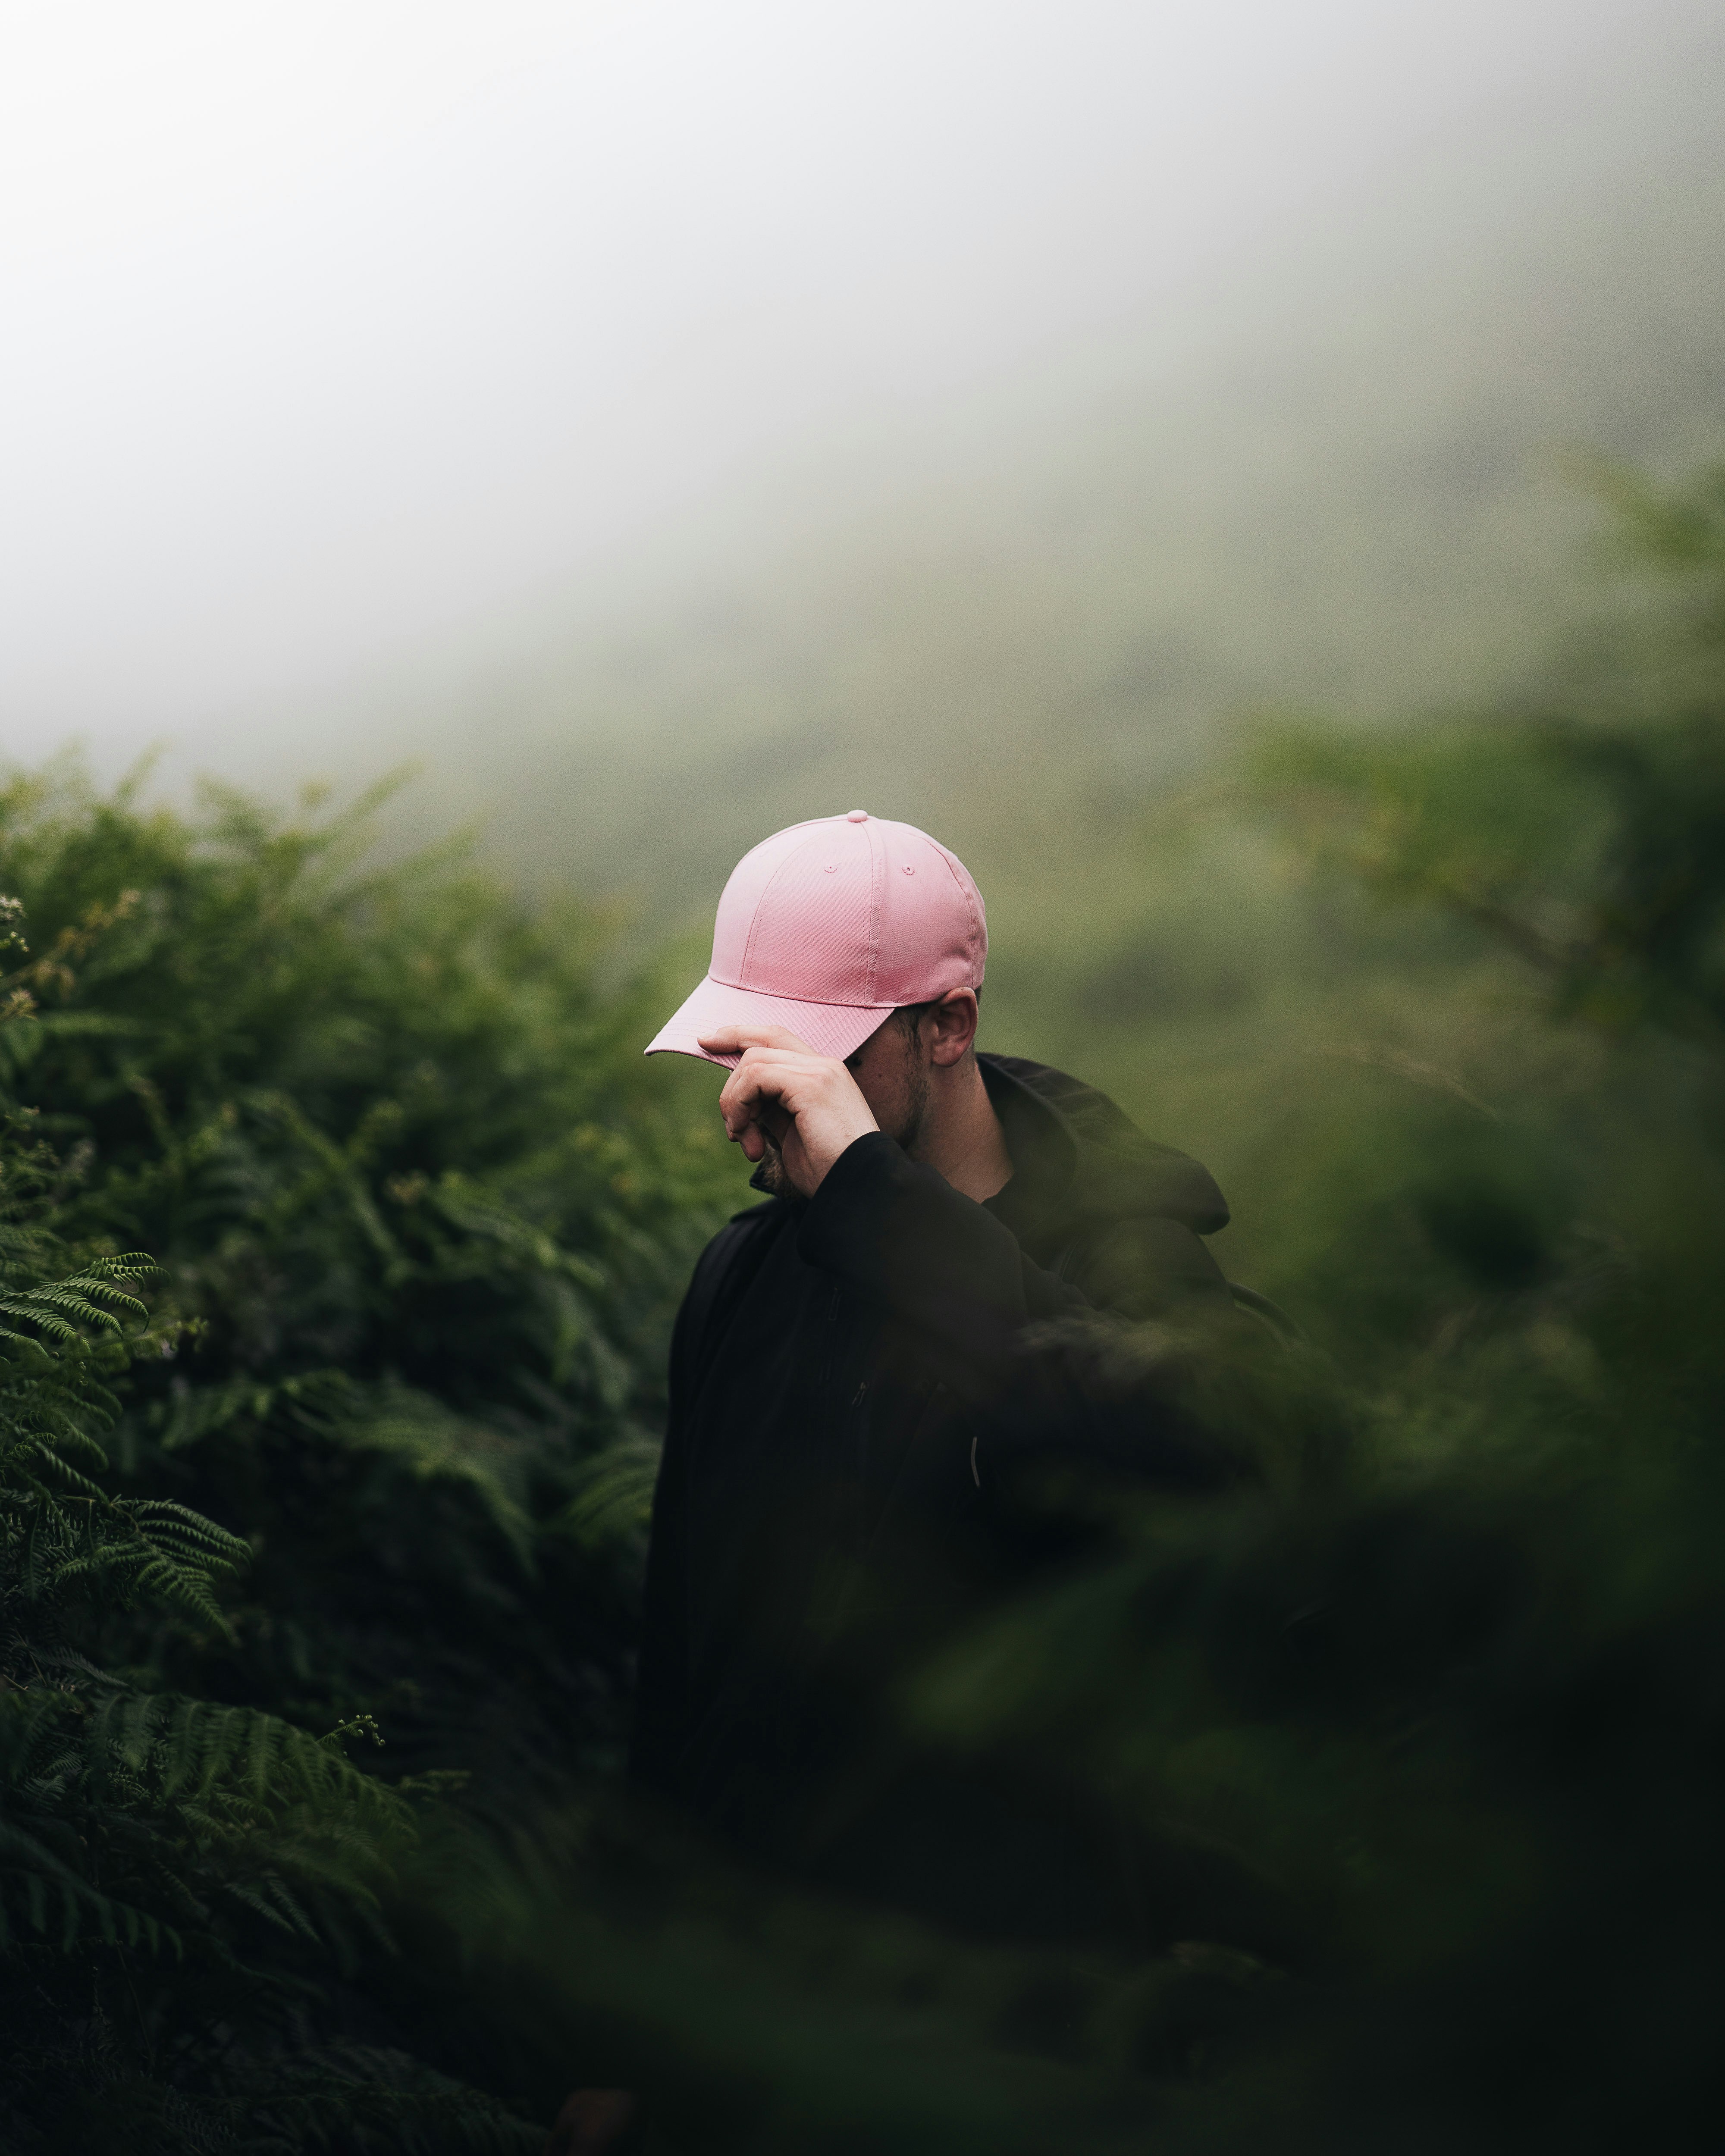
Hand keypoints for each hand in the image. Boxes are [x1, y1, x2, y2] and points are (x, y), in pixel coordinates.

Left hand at [699, 1024, 879, 1196]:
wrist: (860, 1189)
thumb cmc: (828, 1171)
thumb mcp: (791, 1134)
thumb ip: (770, 1109)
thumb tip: (741, 1101)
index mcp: (823, 1074)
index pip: (775, 1037)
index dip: (739, 1034)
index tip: (707, 1041)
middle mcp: (823, 1066)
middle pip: (760, 1043)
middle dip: (730, 1078)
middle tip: (731, 1127)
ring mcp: (819, 1071)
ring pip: (752, 1060)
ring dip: (734, 1101)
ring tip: (742, 1138)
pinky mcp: (811, 1084)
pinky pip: (756, 1075)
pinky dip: (739, 1103)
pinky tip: (745, 1134)